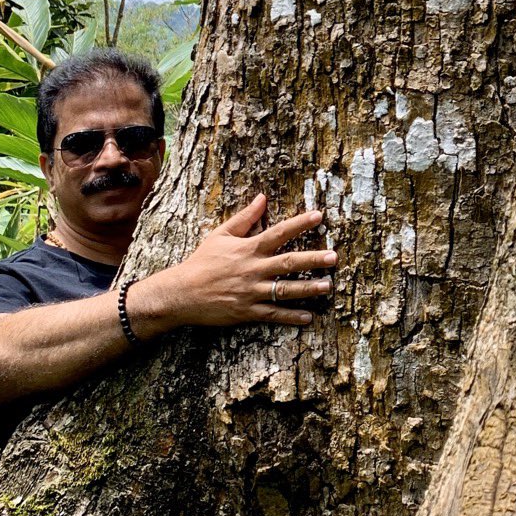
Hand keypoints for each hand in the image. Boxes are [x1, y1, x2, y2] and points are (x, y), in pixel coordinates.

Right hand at [131, 192, 336, 333]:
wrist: (182, 293)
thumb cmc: (202, 261)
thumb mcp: (221, 235)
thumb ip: (245, 217)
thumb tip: (263, 197)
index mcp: (249, 248)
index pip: (279, 232)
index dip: (300, 223)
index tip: (319, 216)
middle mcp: (253, 269)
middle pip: (288, 263)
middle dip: (313, 259)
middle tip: (334, 256)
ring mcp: (251, 292)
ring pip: (285, 290)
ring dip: (308, 289)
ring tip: (328, 286)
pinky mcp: (247, 312)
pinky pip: (273, 314)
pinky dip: (291, 317)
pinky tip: (308, 317)